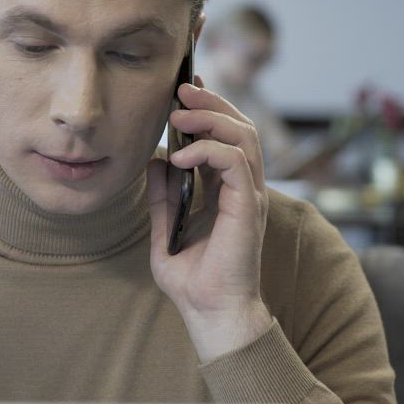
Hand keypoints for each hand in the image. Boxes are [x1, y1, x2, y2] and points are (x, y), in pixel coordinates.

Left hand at [147, 77, 272, 363]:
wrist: (210, 313)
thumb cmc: (193, 280)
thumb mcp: (165, 229)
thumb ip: (161, 195)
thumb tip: (154, 160)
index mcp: (228, 190)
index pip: (225, 136)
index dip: (208, 109)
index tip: (182, 91)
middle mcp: (244, 187)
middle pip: (239, 126)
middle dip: (211, 103)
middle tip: (181, 90)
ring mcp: (249, 195)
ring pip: (243, 135)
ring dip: (210, 117)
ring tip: (179, 115)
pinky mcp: (248, 206)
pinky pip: (235, 161)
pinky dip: (208, 149)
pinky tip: (182, 155)